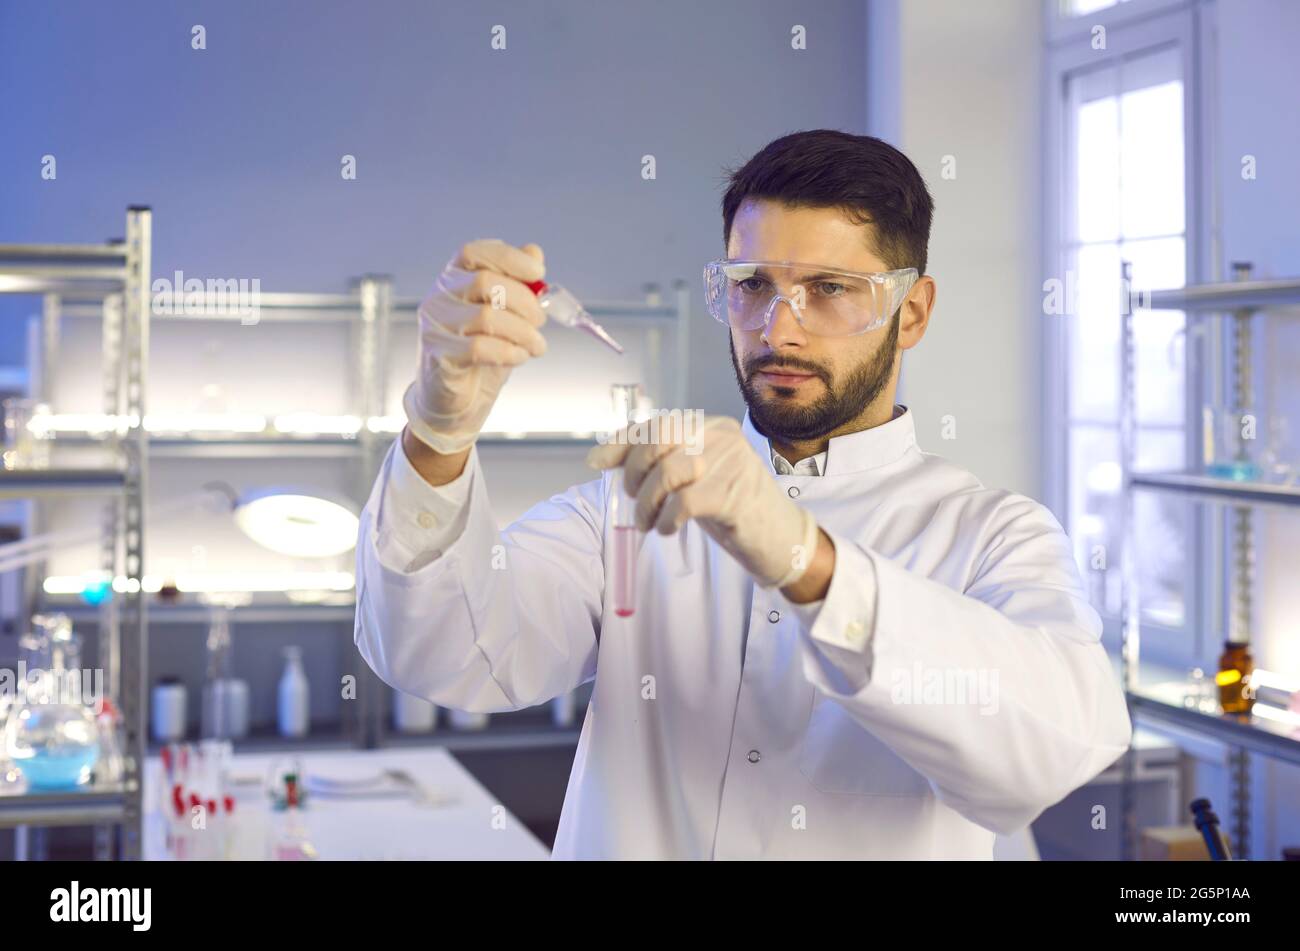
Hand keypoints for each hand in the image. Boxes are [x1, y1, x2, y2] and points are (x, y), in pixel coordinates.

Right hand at [403, 239, 548, 453]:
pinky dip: (509, 352)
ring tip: (536, 345)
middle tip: (541, 322)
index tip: (538, 273)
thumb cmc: (481, 352)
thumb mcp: (505, 315)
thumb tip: (533, 252)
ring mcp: (435, 324)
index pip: (475, 252)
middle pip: (486, 282)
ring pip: (486, 317)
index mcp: (454, 278)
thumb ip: (517, 283)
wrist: (456, 400)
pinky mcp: (438, 353)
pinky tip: (519, 357)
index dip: (509, 258)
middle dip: (525, 302)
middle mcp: (440, 296)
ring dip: (523, 332)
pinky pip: (479, 347)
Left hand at [585, 415, 820, 589]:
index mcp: (711, 426)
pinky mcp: (734, 493)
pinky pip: (683, 502)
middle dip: (634, 473)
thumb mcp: (695, 477)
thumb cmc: (731, 506)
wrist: (779, 536)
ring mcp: (730, 462)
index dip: (622, 442)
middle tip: (635, 501)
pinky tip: (668, 528)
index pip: (657, 424)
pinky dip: (666, 519)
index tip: (596, 462)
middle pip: (659, 440)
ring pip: (667, 473)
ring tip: (648, 522)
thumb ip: (662, 462)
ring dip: (647, 503)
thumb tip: (606, 457)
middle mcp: (721, 436)